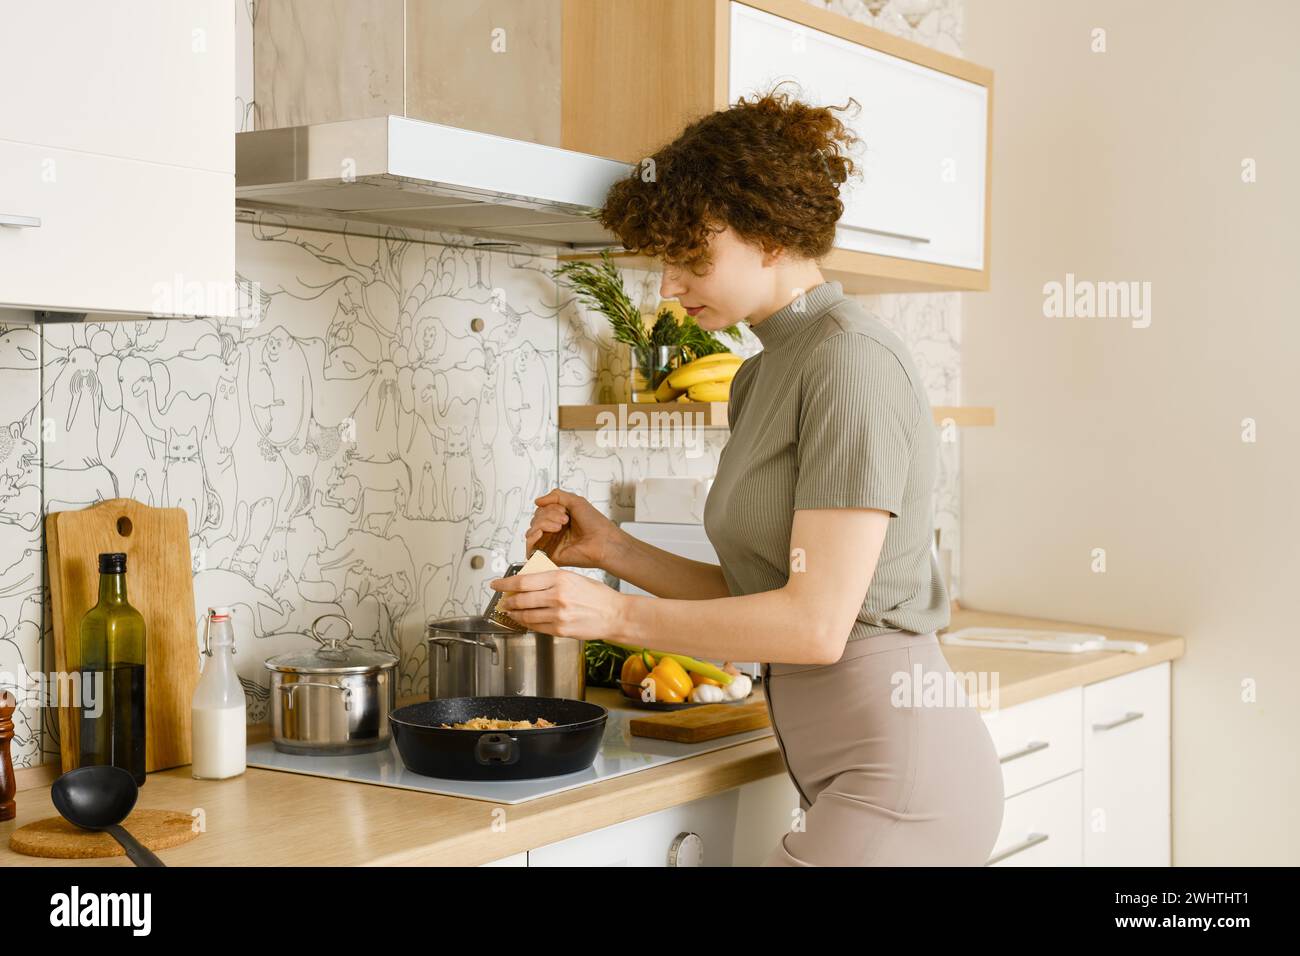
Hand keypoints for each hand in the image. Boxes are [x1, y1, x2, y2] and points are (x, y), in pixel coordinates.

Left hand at [488, 569, 627, 640]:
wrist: (615, 614)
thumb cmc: (597, 595)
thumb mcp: (574, 577)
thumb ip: (551, 579)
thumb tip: (527, 582)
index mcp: (560, 578)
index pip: (523, 581)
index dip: (505, 584)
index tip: (496, 584)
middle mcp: (557, 596)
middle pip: (520, 599)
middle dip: (508, 600)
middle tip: (503, 600)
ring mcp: (558, 615)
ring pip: (526, 615)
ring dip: (515, 614)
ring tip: (511, 611)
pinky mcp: (560, 630)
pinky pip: (536, 627)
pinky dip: (527, 623)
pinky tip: (525, 620)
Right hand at [525, 488, 618, 568]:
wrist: (603, 541)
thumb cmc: (596, 524)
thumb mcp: (575, 501)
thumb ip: (556, 496)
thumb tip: (537, 501)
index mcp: (560, 520)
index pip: (541, 511)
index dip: (549, 507)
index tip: (564, 510)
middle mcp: (554, 532)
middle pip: (535, 519)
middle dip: (548, 515)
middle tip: (565, 519)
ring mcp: (551, 544)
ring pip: (532, 530)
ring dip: (543, 523)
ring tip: (560, 527)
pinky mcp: (549, 555)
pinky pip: (530, 547)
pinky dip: (532, 537)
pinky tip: (541, 533)